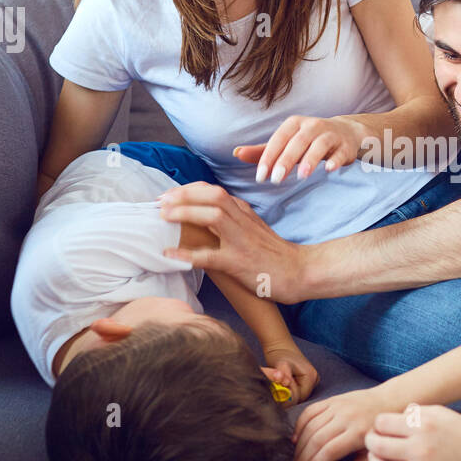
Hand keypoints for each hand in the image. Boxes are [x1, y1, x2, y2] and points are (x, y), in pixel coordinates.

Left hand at [158, 183, 309, 302]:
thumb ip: (233, 221)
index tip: (169, 195)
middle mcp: (243, 221)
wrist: (301, 271)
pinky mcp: (239, 262)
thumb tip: (203, 218)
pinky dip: (187, 254)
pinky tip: (169, 255)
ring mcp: (242, 241)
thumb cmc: (275, 255)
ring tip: (163, 217)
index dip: (188, 189)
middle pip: (212, 195)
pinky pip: (210, 256)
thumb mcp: (254, 229)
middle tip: (159, 202)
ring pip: (212, 216)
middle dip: (183, 194)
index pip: (213, 191)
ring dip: (185, 213)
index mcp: (244, 213)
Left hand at [233, 115, 367, 183]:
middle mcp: (311, 126)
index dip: (268, 157)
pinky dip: (336, 160)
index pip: (278, 140)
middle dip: (286, 160)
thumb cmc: (309, 140)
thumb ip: (263, 150)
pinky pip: (340, 152)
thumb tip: (236, 153)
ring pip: (319, 145)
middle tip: (276, 180)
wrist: (345, 133)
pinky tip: (330, 170)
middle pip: (297, 142)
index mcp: (293, 124)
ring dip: (310, 160)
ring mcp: (330, 134)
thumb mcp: (286, 143)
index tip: (260, 177)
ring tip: (302, 176)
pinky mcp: (345, 145)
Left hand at [262, 345, 318, 405]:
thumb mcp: (281, 364)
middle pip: (300, 397)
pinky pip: (299, 392)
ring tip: (280, 384)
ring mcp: (313, 381)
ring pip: (299, 395)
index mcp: (311, 376)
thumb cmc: (280, 354)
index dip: (288, 397)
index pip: (300, 397)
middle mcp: (315, 379)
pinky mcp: (308, 381)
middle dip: (288, 396)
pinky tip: (284, 384)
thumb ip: (284, 374)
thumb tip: (285, 384)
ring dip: (289, 393)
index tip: (277, 392)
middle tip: (276, 389)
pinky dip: (290, 390)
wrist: (281, 347)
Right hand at [292, 387, 394, 460]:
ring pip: (310, 426)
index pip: (329, 450)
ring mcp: (338, 406)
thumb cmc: (382, 434)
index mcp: (359, 432)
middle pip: (317, 439)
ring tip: (295, 458)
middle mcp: (347, 416)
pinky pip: (310, 411)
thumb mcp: (374, 454)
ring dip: (299, 444)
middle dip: (303, 457)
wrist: (390, 402)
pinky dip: (299, 425)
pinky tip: (296, 439)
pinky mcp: (333, 399)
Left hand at [366, 405, 460, 460]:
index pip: (382, 423)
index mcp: (424, 425)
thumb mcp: (443, 414)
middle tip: (373, 443)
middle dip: (370, 443)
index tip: (381, 428)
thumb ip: (417, 411)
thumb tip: (394, 416)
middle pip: (377, 445)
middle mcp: (421, 448)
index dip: (378, 424)